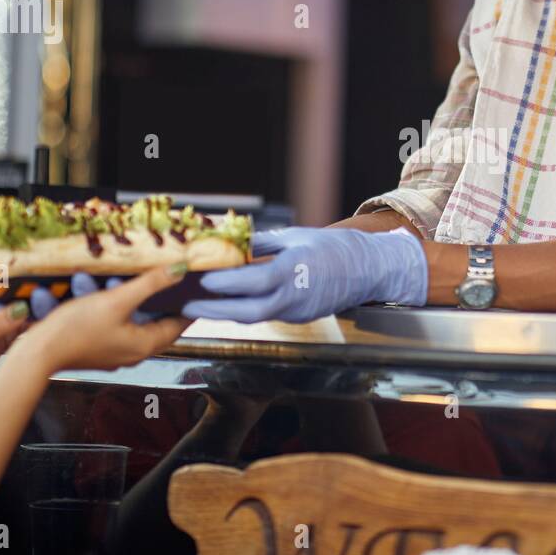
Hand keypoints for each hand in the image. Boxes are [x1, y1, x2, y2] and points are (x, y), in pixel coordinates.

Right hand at [10, 264, 190, 373]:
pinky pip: (117, 328)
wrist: (39, 352)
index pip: (178, 326)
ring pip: (136, 325)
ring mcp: (115, 354)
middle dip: (162, 303)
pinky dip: (118, 311)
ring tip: (136, 285)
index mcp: (144, 345)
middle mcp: (133, 354)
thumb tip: (180, 270)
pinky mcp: (99, 351)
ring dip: (137, 304)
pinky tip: (107, 295)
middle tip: (172, 285)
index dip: (188, 308)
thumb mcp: (117, 299)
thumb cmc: (77, 328)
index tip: (196, 292)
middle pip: (158, 326)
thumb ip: (150, 284)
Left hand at [180, 227, 427, 323]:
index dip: (229, 282)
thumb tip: (232, 243)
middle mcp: (296, 296)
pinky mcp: (299, 317)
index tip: (205, 280)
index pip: (257, 280)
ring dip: (225, 313)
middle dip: (216, 310)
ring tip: (198, 306)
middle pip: (250, 311)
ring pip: (255, 316)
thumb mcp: (296, 237)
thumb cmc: (331, 248)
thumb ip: (263, 243)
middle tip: (188, 305)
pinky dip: (244, 311)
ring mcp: (298, 311)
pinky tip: (226, 304)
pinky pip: (267, 315)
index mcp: (296, 270)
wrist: (367, 270)